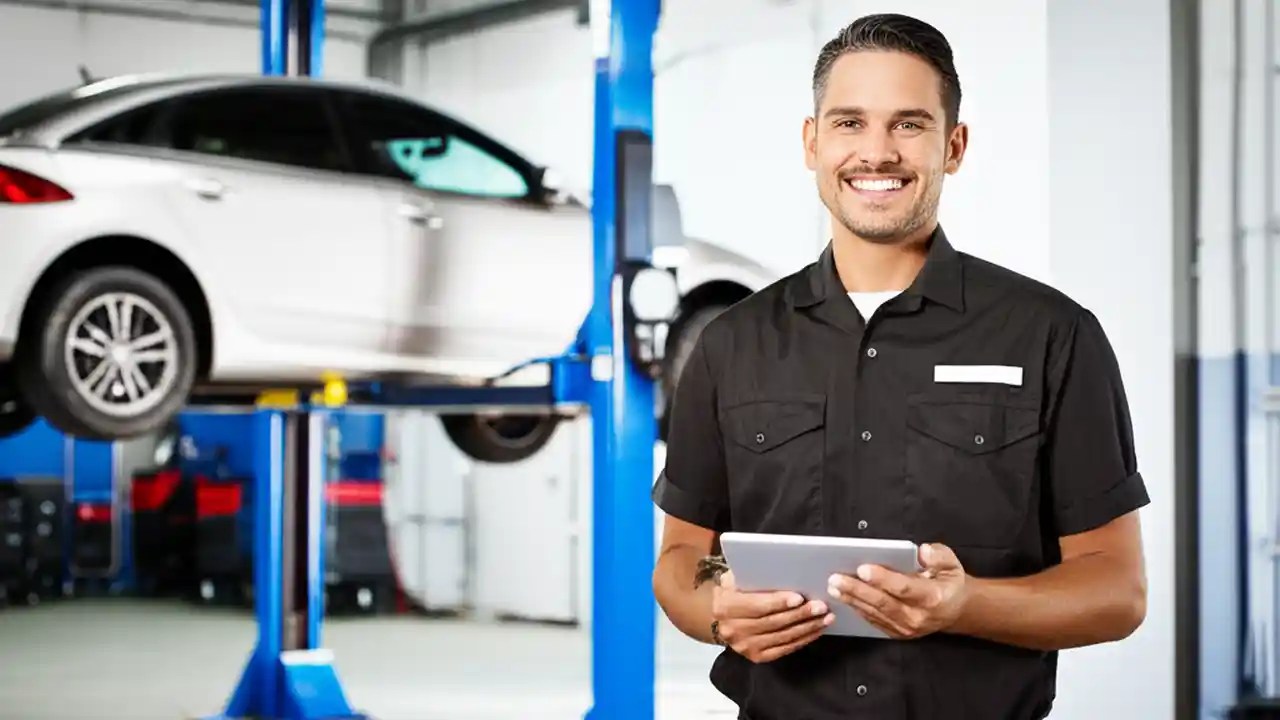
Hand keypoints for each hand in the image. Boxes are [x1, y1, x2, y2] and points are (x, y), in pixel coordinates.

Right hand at [711, 569, 835, 662]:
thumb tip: (785, 573)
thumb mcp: (737, 578)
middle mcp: (732, 630)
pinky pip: (785, 649)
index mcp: (725, 606)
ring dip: (807, 627)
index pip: (756, 606)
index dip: (778, 602)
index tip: (799, 597)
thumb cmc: (735, 590)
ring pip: (782, 637)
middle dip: (799, 614)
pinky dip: (803, 639)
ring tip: (826, 618)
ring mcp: (744, 647)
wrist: (723, 615)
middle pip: (772, 622)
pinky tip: (817, 630)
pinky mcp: (757, 657)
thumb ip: (754, 577)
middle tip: (821, 606)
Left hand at [827, 542, 968, 639]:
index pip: (903, 588)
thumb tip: (923, 552)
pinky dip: (858, 609)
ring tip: (834, 586)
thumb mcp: (952, 564)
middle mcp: (918, 616)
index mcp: (932, 597)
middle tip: (836, 578)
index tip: (863, 568)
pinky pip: (874, 620)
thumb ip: (938, 556)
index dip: (882, 579)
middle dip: (857, 589)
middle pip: (883, 602)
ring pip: (875, 612)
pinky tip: (844, 597)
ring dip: (852, 599)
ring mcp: (907, 628)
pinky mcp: (897, 633)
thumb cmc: (949, 583)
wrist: (955, 610)